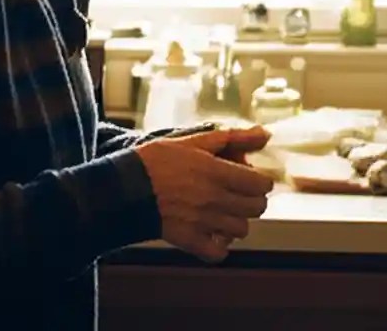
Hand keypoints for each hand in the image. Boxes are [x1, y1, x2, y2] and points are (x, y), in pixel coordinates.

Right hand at [134, 128, 274, 263]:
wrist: (123, 187)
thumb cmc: (154, 160)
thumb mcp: (191, 141)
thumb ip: (231, 138)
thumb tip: (264, 134)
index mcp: (216, 172)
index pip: (261, 184)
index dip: (259, 180)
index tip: (248, 178)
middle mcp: (214, 199)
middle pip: (257, 207)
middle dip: (251, 199)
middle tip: (235, 193)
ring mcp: (203, 222)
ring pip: (242, 230)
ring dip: (236, 221)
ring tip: (220, 211)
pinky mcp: (189, 240)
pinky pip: (218, 253)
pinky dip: (218, 246)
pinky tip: (210, 233)